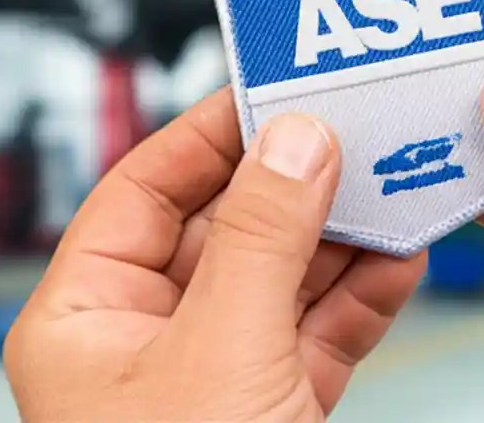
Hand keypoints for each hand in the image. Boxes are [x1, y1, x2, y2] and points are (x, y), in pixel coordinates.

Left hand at [4, 92, 426, 421]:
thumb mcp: (220, 354)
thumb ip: (262, 240)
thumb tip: (293, 141)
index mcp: (84, 319)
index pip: (143, 190)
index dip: (209, 134)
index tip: (273, 92)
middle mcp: (141, 340)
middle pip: (222, 227)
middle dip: (292, 183)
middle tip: (352, 130)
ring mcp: (209, 376)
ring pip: (278, 277)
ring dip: (338, 234)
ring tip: (391, 181)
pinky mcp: (268, 410)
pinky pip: (315, 333)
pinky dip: (360, 297)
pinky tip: (399, 258)